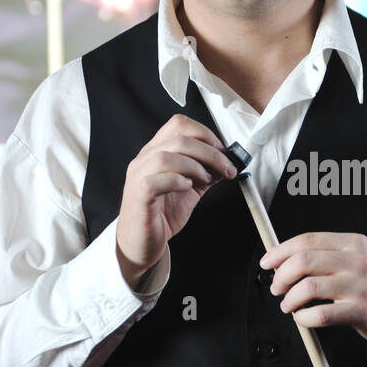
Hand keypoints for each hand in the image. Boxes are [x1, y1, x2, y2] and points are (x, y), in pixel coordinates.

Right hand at [115, 114, 237, 286]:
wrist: (143, 242)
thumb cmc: (162, 214)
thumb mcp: (191, 188)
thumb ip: (206, 172)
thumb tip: (228, 161)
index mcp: (157, 151)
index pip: (179, 124)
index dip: (206, 134)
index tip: (224, 152)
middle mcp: (145, 159)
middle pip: (178, 138)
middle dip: (210, 152)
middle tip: (226, 168)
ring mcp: (138, 176)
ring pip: (166, 156)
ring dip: (195, 166)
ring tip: (206, 180)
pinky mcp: (138, 196)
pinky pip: (155, 180)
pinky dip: (176, 180)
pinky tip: (187, 187)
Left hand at [259, 232, 366, 347]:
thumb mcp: (359, 257)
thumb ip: (328, 255)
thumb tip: (285, 260)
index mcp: (352, 243)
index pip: (307, 240)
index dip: (280, 251)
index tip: (267, 262)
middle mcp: (356, 260)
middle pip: (303, 261)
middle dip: (281, 276)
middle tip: (277, 288)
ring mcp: (359, 286)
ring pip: (308, 287)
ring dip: (289, 299)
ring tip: (289, 306)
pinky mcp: (360, 311)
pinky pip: (321, 314)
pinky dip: (303, 318)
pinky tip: (303, 318)